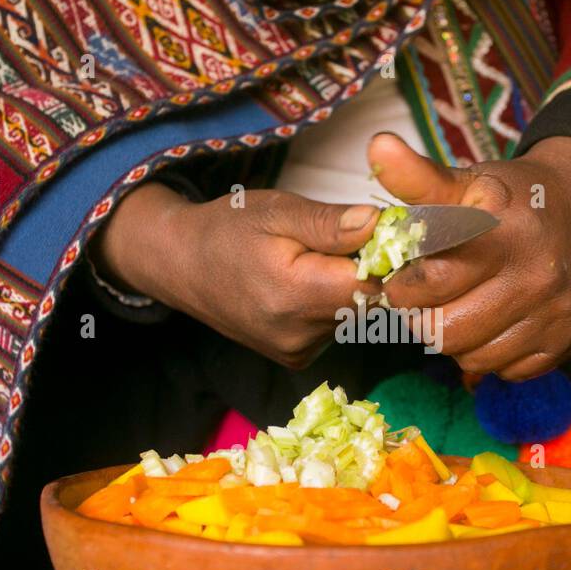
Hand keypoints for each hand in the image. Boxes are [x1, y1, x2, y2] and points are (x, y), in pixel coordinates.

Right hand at [92, 181, 379, 367]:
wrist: (183, 266)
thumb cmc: (230, 228)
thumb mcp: (277, 210)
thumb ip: (330, 223)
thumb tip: (381, 225)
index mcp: (295, 295)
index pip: (373, 284)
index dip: (386, 257)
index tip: (384, 233)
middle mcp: (298, 335)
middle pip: (367, 303)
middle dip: (368, 271)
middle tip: (345, 239)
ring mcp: (297, 352)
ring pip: (354, 317)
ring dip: (350, 288)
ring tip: (318, 261)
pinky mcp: (296, 358)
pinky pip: (336, 328)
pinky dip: (333, 305)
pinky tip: (309, 285)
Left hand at [367, 133, 570, 379]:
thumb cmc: (511, 196)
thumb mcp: (466, 180)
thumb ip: (417, 177)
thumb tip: (377, 146)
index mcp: (503, 233)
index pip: (431, 282)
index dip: (405, 286)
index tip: (404, 278)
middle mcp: (537, 275)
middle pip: (448, 331)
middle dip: (426, 319)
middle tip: (427, 300)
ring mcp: (557, 312)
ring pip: (475, 357)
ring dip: (457, 340)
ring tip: (460, 309)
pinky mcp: (570, 338)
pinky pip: (508, 369)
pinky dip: (492, 353)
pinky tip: (493, 322)